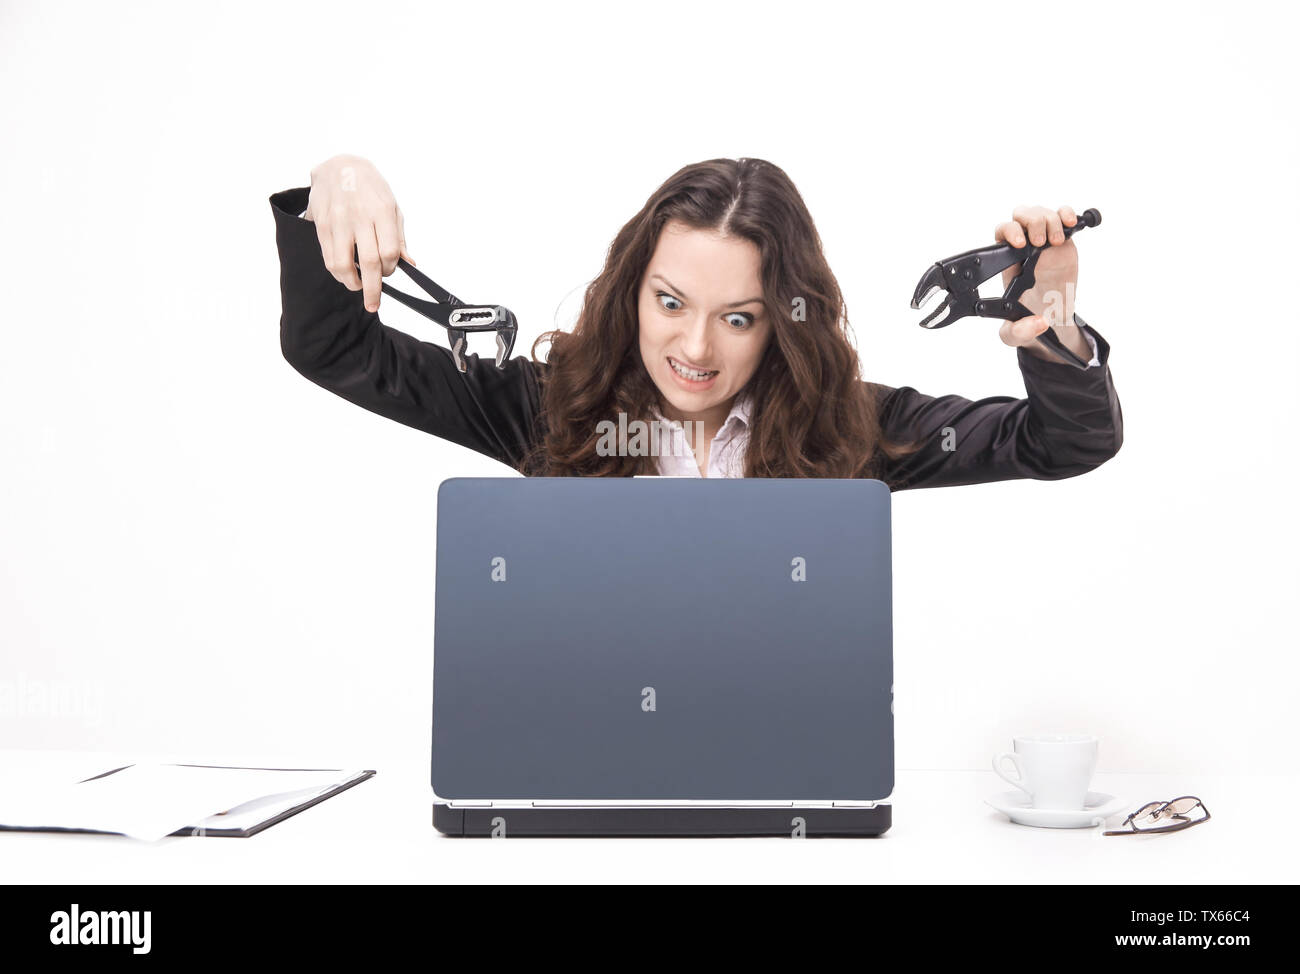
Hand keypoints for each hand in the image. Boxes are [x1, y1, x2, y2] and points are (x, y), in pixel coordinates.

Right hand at [305, 154, 414, 311]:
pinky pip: (328, 257)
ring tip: (357, 286)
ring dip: (351, 282)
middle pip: (369, 262)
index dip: (391, 270)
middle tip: (374, 303)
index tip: (389, 273)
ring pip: (343, 264)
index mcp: (382, 212)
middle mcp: (360, 217)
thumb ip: (399, 237)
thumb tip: (410, 263)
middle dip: (372, 289)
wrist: (340, 167)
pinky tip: (344, 274)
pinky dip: (337, 272)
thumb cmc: (370, 188)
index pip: (389, 252)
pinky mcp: (321, 225)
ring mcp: (339, 221)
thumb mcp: (392, 207)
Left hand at [994, 204, 1089, 362]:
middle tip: (1042, 243)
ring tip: (1056, 242)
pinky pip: (1063, 216)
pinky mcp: (1063, 241)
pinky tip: (1070, 224)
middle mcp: (1024, 247)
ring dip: (1050, 220)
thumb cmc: (1026, 322)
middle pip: (1021, 215)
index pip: (1001, 234)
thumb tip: (1040, 322)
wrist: (1050, 320)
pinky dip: (1066, 213)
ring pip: (1041, 212)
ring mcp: (1044, 241)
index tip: (1020, 244)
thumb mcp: (1015, 334)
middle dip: (1031, 223)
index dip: (1009, 232)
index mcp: (1007, 263)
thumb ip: (1020, 331)